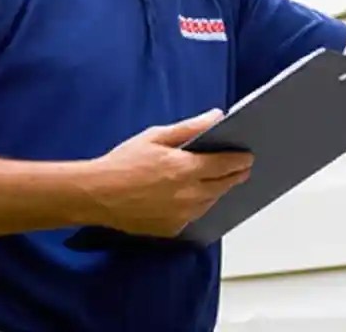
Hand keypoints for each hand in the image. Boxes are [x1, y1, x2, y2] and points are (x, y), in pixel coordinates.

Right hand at [80, 109, 252, 236]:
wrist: (97, 195)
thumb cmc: (123, 162)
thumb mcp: (156, 136)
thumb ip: (190, 128)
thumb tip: (216, 116)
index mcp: (186, 169)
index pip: (226, 165)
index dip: (241, 160)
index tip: (248, 156)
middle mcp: (188, 195)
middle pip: (224, 185)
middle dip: (235, 175)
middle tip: (242, 168)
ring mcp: (181, 215)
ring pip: (211, 202)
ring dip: (217, 190)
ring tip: (219, 180)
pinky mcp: (172, 229)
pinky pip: (194, 216)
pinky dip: (198, 205)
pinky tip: (193, 195)